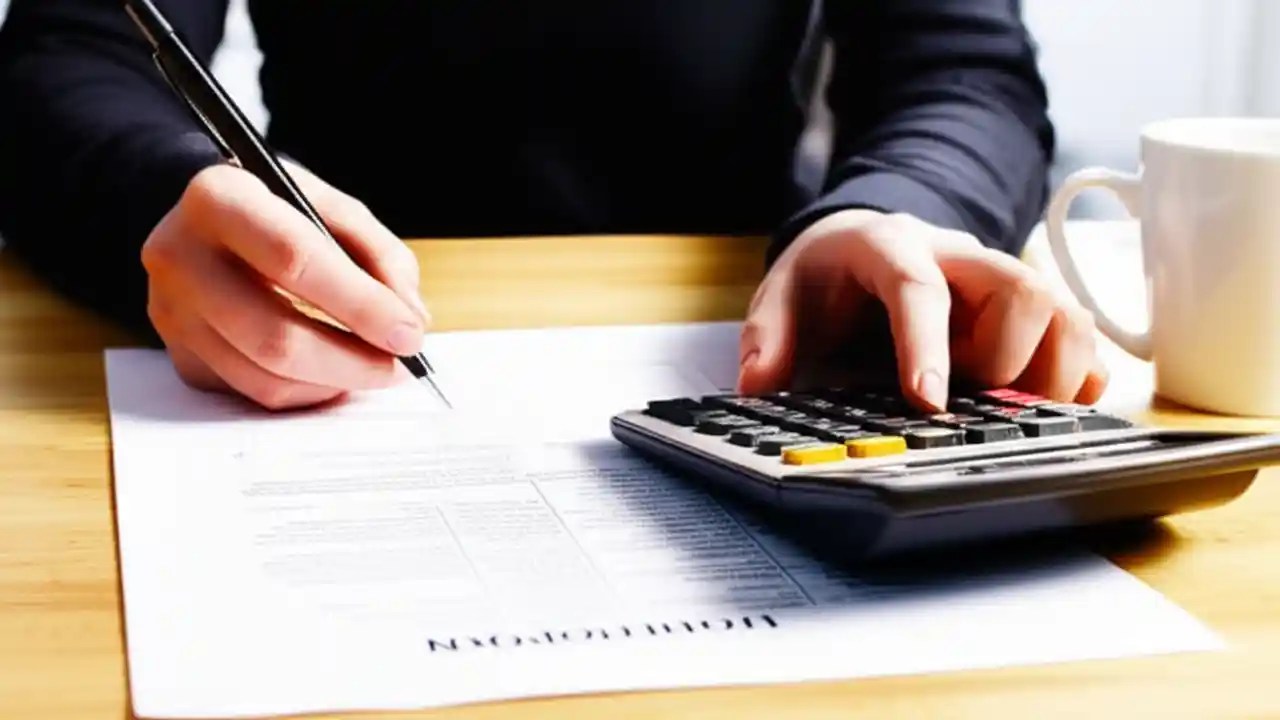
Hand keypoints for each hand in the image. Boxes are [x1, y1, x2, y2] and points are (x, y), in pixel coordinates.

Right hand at [142, 162, 429, 409]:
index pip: (294, 260)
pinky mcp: (180, 355)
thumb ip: (380, 254)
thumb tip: (410, 318)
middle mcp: (180, 256)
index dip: (360, 304)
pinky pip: (253, 392)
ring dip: (335, 383)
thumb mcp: (331, 206)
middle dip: (352, 361)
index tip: (408, 332)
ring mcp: (171, 312)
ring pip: (265, 376)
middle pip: (275, 336)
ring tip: (373, 367)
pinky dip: (306, 390)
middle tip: (398, 365)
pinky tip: (331, 370)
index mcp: (219, 199)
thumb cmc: (277, 210)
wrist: (206, 223)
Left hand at [738, 210, 1107, 410]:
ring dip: (1049, 372)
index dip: (928, 345)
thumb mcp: (783, 294)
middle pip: (1018, 289)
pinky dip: (1078, 376)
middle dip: (1003, 358)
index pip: (919, 288)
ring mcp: (1003, 278)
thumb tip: (757, 383)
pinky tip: (1049, 406)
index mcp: (893, 247)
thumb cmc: (829, 274)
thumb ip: (766, 335)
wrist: (867, 240)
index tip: (928, 401)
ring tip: (1009, 409)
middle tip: (969, 400)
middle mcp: (961, 256)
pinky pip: (1081, 335)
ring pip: (1063, 310)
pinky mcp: (1032, 305)